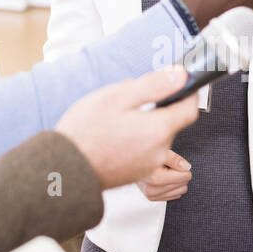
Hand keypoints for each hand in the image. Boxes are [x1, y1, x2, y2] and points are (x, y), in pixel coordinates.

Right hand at [55, 68, 198, 188]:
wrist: (62, 168)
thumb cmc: (85, 131)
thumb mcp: (117, 97)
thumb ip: (153, 85)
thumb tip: (180, 75)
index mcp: (157, 130)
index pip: (189, 110)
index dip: (189, 95)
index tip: (183, 85)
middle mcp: (158, 152)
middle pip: (172, 124)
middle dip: (159, 108)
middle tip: (134, 98)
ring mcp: (148, 167)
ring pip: (157, 138)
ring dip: (147, 125)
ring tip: (118, 118)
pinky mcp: (136, 175)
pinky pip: (146, 152)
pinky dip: (138, 140)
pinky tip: (115, 135)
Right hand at [137, 149, 191, 201]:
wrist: (127, 162)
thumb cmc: (143, 155)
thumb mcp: (161, 151)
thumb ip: (175, 159)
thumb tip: (186, 167)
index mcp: (156, 178)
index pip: (184, 176)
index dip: (183, 167)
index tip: (175, 162)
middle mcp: (152, 189)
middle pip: (183, 184)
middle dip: (179, 174)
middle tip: (168, 167)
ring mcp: (151, 195)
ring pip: (180, 191)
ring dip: (176, 181)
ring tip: (164, 172)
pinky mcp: (151, 198)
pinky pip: (174, 196)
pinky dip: (172, 187)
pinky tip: (163, 179)